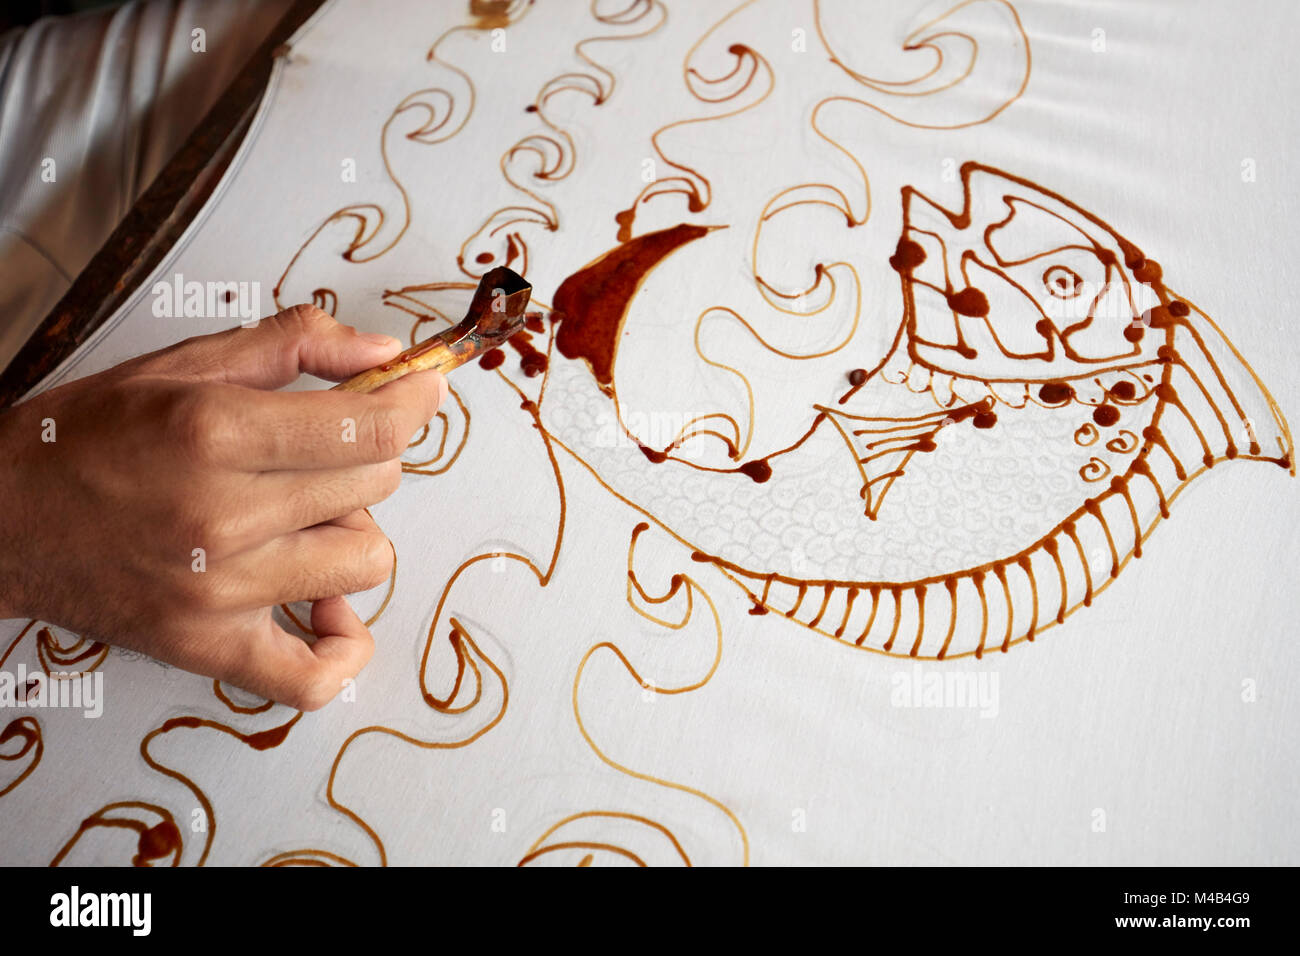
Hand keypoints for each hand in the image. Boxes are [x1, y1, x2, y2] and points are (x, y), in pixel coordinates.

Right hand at [0, 305, 445, 709]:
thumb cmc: (85, 437)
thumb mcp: (180, 364)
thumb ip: (293, 345)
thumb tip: (388, 355)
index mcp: (213, 432)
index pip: (368, 428)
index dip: (414, 403)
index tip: (422, 391)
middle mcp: (220, 515)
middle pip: (374, 486)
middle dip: (368, 454)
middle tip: (325, 448)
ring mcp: (218, 592)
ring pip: (365, 561)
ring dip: (353, 530)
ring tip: (306, 516)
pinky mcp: (207, 648)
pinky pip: (315, 677)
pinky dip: (342, 646)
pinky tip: (326, 607)